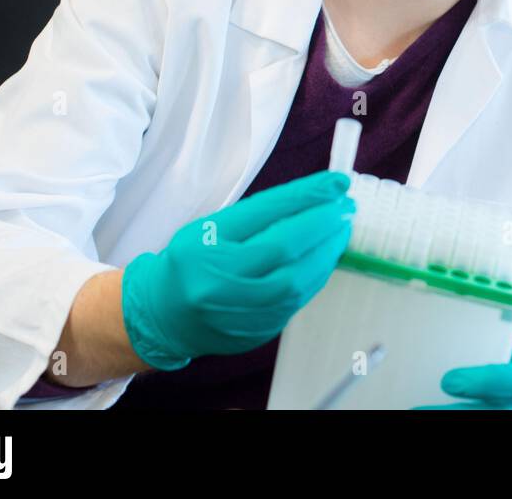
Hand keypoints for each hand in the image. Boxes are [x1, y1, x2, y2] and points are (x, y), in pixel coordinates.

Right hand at [121, 170, 354, 370]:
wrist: (165, 316)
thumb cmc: (192, 262)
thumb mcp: (213, 228)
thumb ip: (261, 214)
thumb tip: (317, 197)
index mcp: (205, 246)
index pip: (264, 214)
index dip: (306, 196)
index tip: (337, 182)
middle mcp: (219, 282)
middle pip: (284, 249)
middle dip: (323, 223)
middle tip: (346, 205)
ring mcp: (239, 312)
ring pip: (297, 279)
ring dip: (327, 250)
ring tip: (342, 228)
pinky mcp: (258, 331)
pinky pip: (298, 299)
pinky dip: (317, 274)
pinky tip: (326, 256)